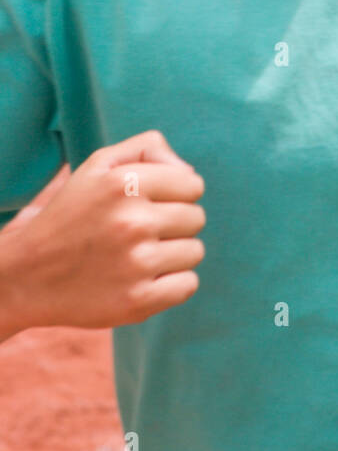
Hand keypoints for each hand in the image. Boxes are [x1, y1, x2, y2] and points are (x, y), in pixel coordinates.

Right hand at [0, 130, 205, 332]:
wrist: (27, 276)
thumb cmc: (71, 215)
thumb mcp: (98, 166)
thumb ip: (147, 149)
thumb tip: (190, 171)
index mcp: (124, 184)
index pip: (193, 184)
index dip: (176, 194)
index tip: (151, 204)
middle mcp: (131, 222)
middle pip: (196, 217)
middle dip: (174, 223)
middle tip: (140, 232)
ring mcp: (136, 264)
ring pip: (195, 251)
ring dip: (174, 254)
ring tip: (139, 255)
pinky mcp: (138, 301)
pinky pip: (188, 285)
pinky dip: (173, 284)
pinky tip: (144, 279)